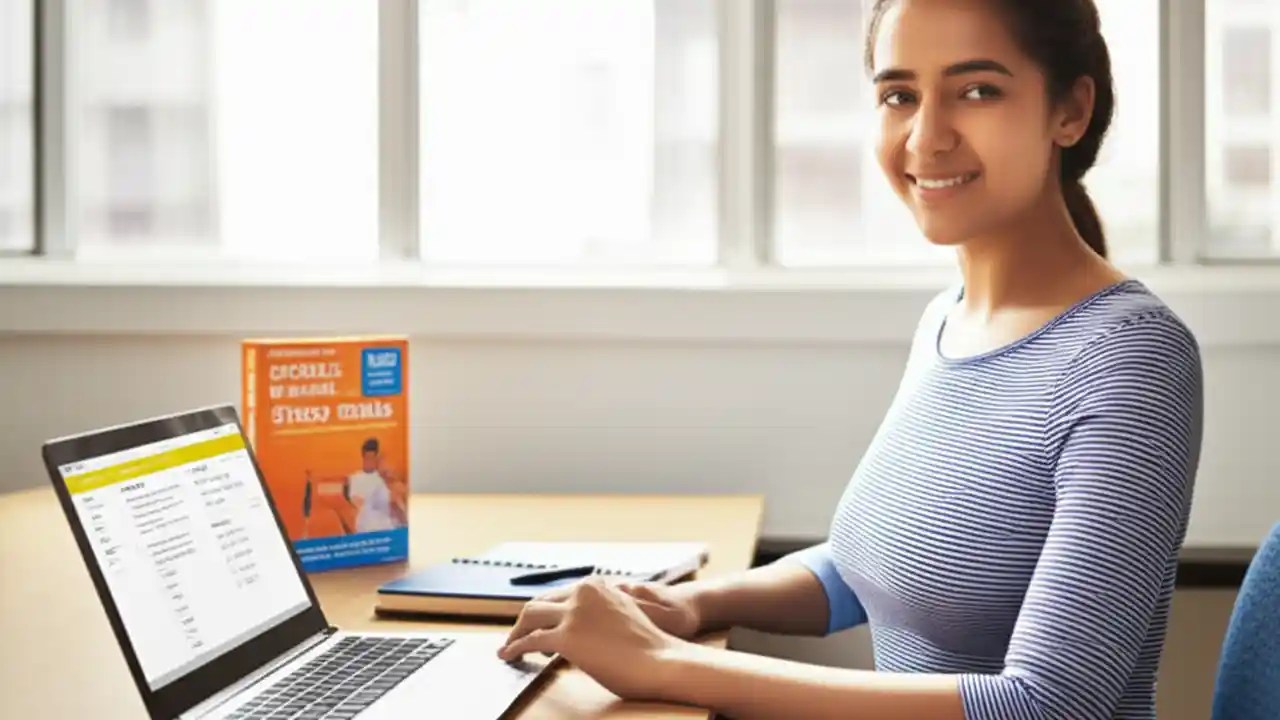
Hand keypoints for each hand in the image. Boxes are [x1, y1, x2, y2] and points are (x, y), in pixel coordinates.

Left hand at [511, 578, 703, 640]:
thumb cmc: (649, 647)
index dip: (543, 610)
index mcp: (597, 586)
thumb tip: (585, 627)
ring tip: (508, 646)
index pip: (558, 594)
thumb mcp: (624, 616)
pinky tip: (509, 655)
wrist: (662, 660)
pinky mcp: (567, 637)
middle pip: (540, 602)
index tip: (535, 622)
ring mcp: (574, 613)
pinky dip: (515, 648)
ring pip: (530, 617)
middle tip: (516, 635)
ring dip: (515, 632)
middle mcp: (583, 592)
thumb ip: (601, 613)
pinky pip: (530, 641)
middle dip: (525, 620)